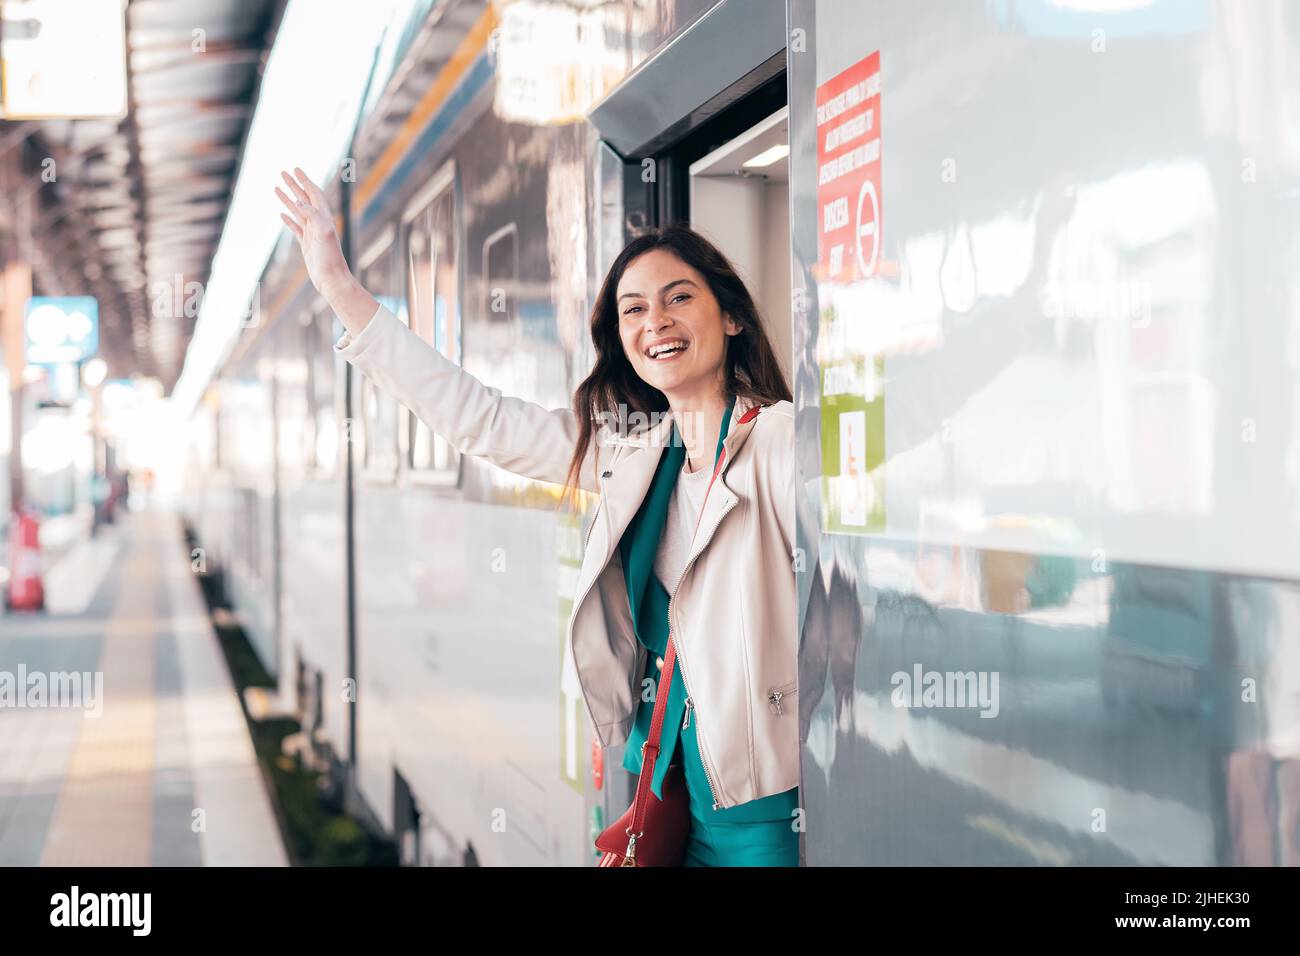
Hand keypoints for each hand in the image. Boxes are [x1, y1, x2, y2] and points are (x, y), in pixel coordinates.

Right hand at [276, 167, 353, 297]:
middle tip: (283, 172)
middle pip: (304, 198)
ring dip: (288, 198)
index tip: (295, 169)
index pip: (313, 193)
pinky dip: (288, 219)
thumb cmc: (330, 257)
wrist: (331, 278)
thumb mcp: (323, 232)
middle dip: (294, 185)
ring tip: (277, 188)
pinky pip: (295, 227)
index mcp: (324, 217)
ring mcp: (311, 232)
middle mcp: (318, 222)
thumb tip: (298, 201)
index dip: (305, 180)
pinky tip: (282, 214)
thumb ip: (313, 215)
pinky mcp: (306, 243)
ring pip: (297, 211)